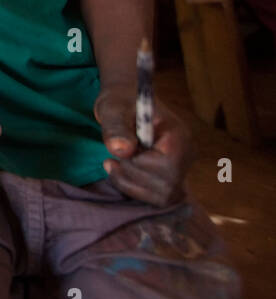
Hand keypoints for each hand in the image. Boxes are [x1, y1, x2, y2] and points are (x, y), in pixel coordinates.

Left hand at [95, 85, 191, 205]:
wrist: (125, 101)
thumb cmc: (120, 101)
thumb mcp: (112, 109)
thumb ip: (116, 128)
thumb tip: (122, 150)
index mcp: (178, 136)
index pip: (168, 167)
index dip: (140, 164)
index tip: (121, 150)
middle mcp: (187, 154)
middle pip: (167, 187)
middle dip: (132, 176)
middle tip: (112, 158)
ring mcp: (181, 167)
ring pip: (163, 197)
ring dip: (131, 185)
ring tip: (113, 164)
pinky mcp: (171, 176)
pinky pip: (157, 197)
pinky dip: (134, 189)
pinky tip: (120, 172)